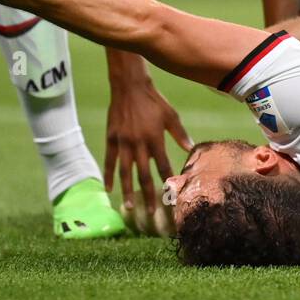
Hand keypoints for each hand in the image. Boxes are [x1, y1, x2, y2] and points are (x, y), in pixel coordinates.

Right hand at [104, 73, 192, 217]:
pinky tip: (109, 189)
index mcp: (155, 139)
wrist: (129, 86)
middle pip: (144, 175)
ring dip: (128, 191)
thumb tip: (191, 149)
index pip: (163, 166)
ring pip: (125, 172)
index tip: (172, 196)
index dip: (168, 181)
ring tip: (129, 207)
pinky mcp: (111, 139)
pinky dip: (108, 176)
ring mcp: (123, 143)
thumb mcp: (171, 115)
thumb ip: (180, 134)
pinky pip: (109, 161)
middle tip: (152, 213)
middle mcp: (138, 144)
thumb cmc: (153, 100)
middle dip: (148, 195)